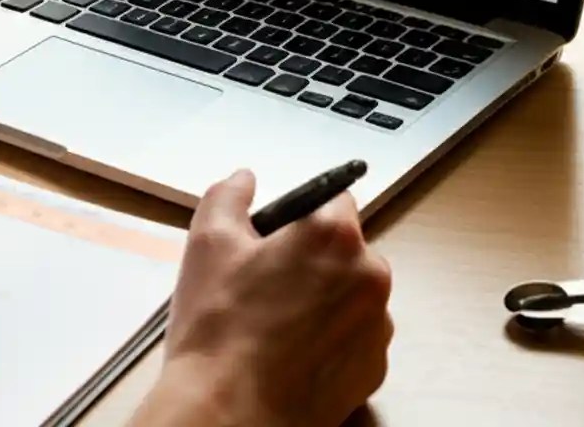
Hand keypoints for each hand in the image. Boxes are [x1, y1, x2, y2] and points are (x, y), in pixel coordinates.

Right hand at [131, 170, 392, 426]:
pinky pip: (355, 337)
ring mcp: (376, 326)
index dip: (302, 213)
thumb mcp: (207, 243)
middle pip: (346, 248)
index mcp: (333, 236)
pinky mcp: (373, 368)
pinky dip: (330, 339)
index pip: (334, 198)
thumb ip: (228, 196)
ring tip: (275, 323)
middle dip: (312, 258)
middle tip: (267, 282)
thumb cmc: (220, 331)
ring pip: (351, 294)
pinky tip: (290, 351)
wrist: (230, 411)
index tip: (280, 233)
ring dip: (324, 299)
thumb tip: (243, 180)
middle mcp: (368, 276)